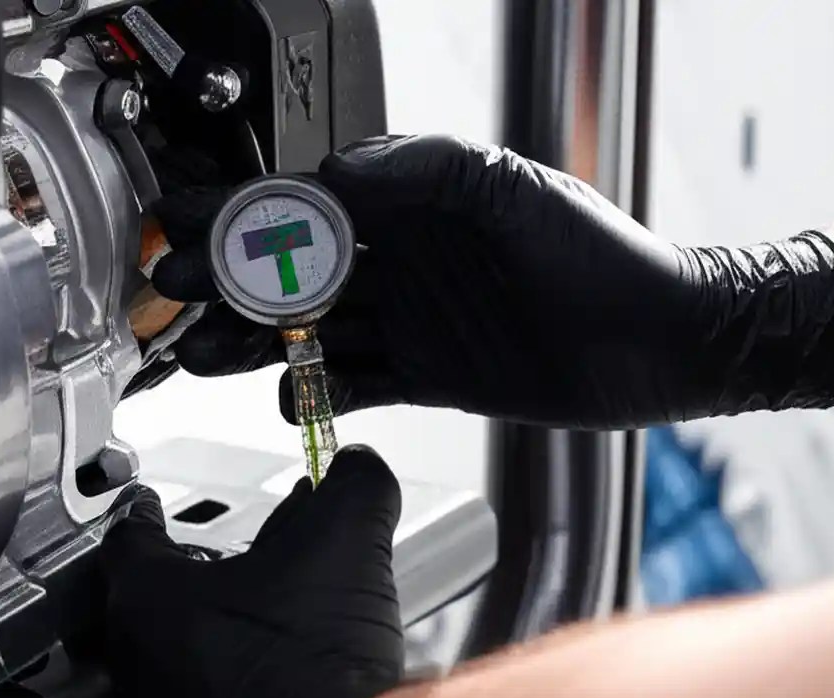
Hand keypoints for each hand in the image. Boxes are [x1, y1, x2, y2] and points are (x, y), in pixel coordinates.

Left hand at [97, 446, 403, 697]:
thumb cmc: (315, 670)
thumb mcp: (348, 544)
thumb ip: (353, 489)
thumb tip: (359, 467)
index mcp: (151, 600)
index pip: (128, 537)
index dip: (144, 511)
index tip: (144, 503)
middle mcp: (139, 664)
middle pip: (152, 595)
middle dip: (195, 568)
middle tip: (230, 554)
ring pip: (175, 650)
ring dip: (215, 622)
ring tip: (267, 608)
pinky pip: (199, 693)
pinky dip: (228, 670)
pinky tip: (276, 668)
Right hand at [152, 135, 833, 428]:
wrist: (662, 341)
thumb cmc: (600, 255)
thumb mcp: (508, 188)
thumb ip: (421, 169)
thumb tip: (335, 173)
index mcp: (415, 201)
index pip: (310, 203)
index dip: (244, 212)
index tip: (187, 218)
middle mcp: (406, 257)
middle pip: (295, 268)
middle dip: (228, 279)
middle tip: (172, 291)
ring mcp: (413, 317)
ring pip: (313, 329)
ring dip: (255, 340)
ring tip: (202, 353)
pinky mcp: (428, 371)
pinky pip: (354, 381)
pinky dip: (314, 389)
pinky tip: (280, 393)